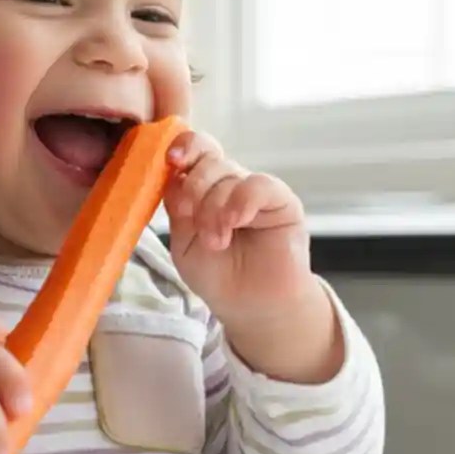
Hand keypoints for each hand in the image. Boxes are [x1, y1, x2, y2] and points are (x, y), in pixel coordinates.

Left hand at [164, 130, 316, 326]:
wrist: (249, 305)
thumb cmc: (216, 274)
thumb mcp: (183, 241)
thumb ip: (177, 208)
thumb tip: (173, 175)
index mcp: (203, 187)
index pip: (195, 150)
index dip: (183, 148)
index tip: (172, 161)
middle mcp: (229, 183)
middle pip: (208, 161)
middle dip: (194, 190)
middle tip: (191, 221)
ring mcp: (255, 191)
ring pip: (230, 175)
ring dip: (214, 208)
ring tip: (215, 241)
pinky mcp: (282, 203)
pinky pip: (260, 186)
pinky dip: (241, 201)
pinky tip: (235, 222)